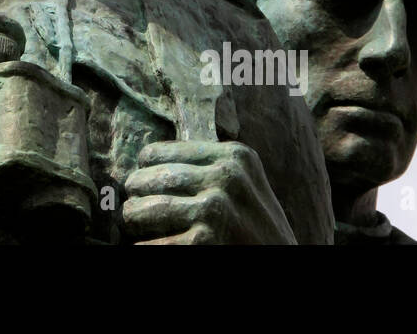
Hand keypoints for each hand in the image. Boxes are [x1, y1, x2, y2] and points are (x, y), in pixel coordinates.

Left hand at [122, 140, 296, 243]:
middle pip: (144, 180)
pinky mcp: (205, 241)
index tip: (142, 186)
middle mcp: (226, 177)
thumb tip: (144, 160)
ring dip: (133, 223)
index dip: (144, 172)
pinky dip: (144, 247)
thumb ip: (208, 167)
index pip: (155, 153)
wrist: (284, 262)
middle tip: (132, 211)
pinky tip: (149, 246)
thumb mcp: (244, 185)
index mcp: (235, 156)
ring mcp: (215, 209)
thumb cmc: (258, 228)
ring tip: (135, 228)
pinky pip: (152, 244)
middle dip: (134, 198)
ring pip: (141, 211)